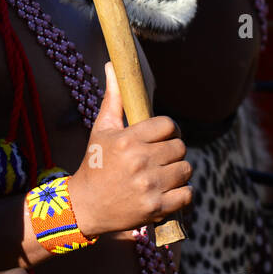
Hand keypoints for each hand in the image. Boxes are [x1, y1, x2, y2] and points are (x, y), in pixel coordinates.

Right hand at [69, 63, 191, 236]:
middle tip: (158, 159)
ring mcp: (149, 185)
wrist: (85, 205)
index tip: (160, 138)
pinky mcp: (156, 207)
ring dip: (177, 173)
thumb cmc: (95, 164)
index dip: (167, 131)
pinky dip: (180, 194)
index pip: (169, 125)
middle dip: (171, 152)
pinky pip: (187, 194)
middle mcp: (140, 161)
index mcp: (127, 140)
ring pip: (186, 169)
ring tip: (160, 176)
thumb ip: (112, 99)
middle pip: (180, 147)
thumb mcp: (101, 130)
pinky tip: (165, 192)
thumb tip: (111, 65)